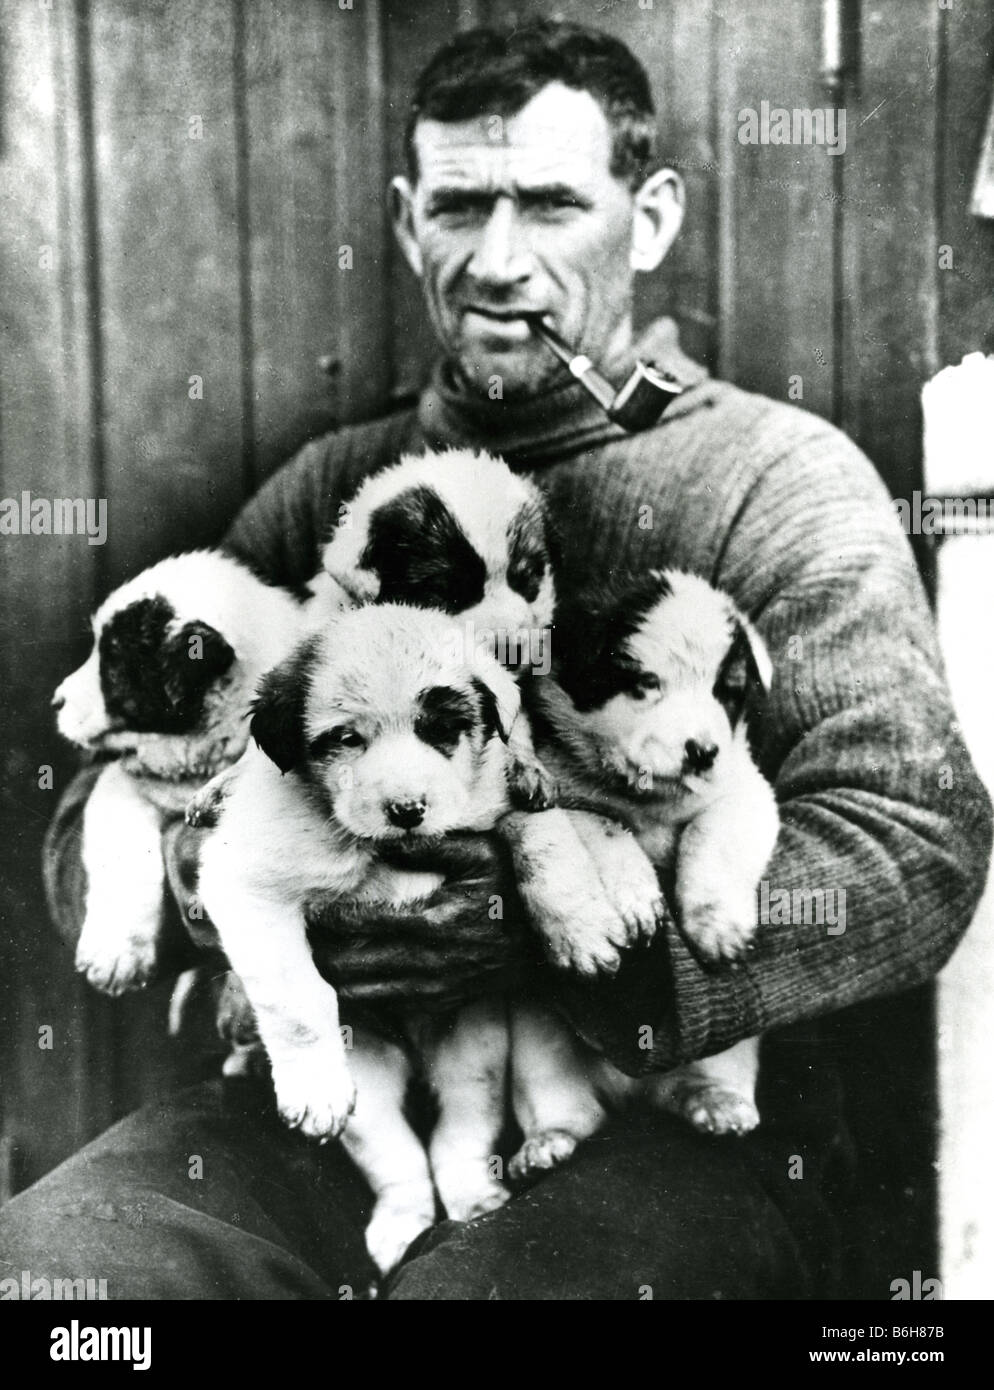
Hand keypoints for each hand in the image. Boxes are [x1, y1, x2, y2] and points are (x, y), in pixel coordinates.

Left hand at [304, 832, 530, 1010]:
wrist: (550, 944)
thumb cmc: (514, 888)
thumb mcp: (481, 852)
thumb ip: (431, 845)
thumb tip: (385, 839)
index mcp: (431, 921)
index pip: (358, 923)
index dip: (326, 918)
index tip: (309, 907)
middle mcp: (426, 961)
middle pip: (350, 965)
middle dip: (319, 952)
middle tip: (300, 935)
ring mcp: (433, 987)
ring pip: (362, 992)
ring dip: (333, 977)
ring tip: (314, 958)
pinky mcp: (439, 1000)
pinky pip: (386, 1004)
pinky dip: (360, 994)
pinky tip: (346, 979)